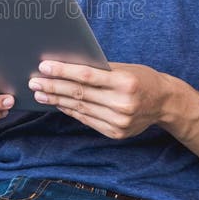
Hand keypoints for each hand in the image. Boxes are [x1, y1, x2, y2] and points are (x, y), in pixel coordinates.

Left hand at [28, 61, 173, 139]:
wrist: (164, 103)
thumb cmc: (141, 78)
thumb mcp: (125, 68)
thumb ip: (99, 69)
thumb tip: (66, 67)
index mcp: (126, 82)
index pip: (87, 76)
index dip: (63, 71)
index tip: (44, 67)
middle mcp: (123, 104)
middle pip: (80, 94)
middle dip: (54, 87)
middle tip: (34, 82)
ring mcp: (120, 121)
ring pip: (81, 108)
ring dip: (57, 101)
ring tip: (40, 94)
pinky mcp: (116, 133)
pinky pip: (87, 120)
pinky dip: (71, 111)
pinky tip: (58, 104)